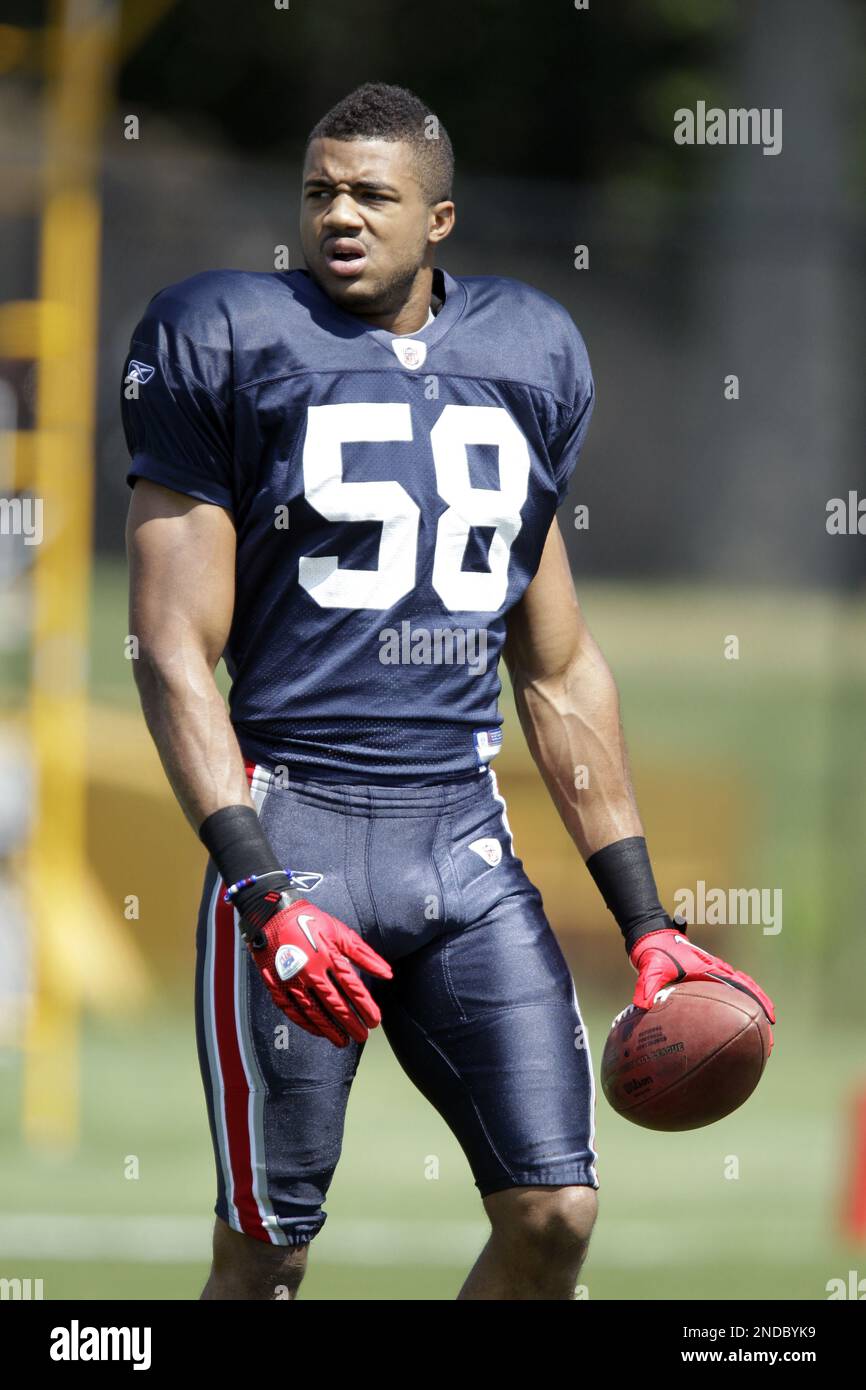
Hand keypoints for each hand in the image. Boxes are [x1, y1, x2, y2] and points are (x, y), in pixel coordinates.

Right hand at [246, 898, 392, 1046]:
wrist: (271, 914)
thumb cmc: (311, 922)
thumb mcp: (340, 932)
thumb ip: (364, 955)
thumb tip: (388, 974)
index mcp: (328, 956)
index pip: (352, 988)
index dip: (365, 1007)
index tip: (375, 1021)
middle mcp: (310, 971)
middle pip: (334, 1004)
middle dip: (350, 1023)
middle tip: (362, 1036)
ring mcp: (291, 980)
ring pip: (314, 1012)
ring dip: (330, 1029)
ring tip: (343, 1041)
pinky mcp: (276, 985)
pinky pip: (292, 1010)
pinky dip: (307, 1023)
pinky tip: (318, 1031)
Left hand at [629, 926, 775, 1023]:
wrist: (651, 938)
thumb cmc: (655, 951)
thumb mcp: (651, 968)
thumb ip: (648, 985)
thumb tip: (644, 1006)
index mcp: (710, 968)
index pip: (741, 986)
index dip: (758, 1001)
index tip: (770, 1018)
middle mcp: (716, 970)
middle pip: (747, 992)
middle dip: (761, 1013)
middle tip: (769, 1040)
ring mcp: (713, 973)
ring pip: (740, 992)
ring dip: (752, 1011)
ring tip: (759, 1037)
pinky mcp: (705, 978)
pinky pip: (727, 993)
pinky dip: (736, 1007)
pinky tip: (733, 1026)